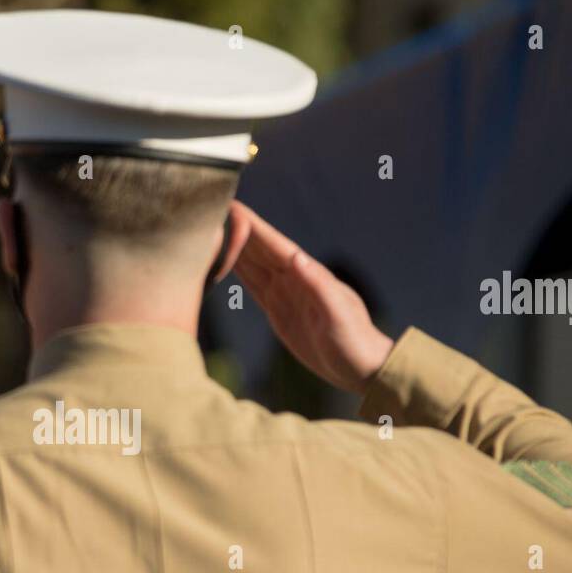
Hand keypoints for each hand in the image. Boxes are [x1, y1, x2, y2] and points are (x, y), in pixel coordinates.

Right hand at [227, 200, 393, 393]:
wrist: (362, 368)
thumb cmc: (354, 340)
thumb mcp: (338, 314)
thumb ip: (317, 285)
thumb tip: (295, 257)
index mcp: (307, 274)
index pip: (273, 244)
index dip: (250, 225)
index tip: (230, 205)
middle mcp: (294, 279)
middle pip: (258, 249)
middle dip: (235, 229)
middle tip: (209, 210)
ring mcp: (285, 294)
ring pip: (252, 264)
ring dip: (232, 246)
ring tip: (210, 229)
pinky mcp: (279, 312)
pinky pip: (253, 286)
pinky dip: (238, 271)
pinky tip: (224, 262)